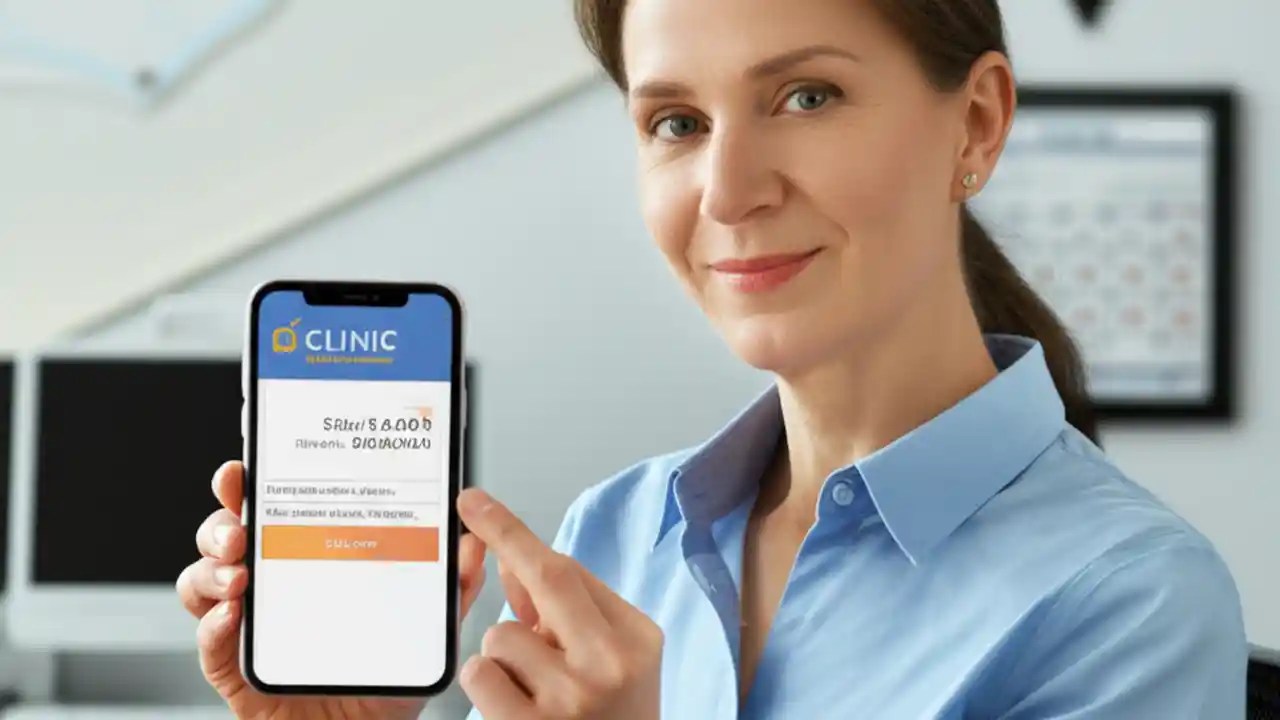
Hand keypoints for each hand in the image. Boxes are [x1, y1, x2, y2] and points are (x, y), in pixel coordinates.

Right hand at [176, 461, 487, 719]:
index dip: (245, 488)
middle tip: (239, 526)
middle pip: (224, 538)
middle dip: (222, 523)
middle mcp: (269, 587)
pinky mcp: (236, 672)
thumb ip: (449, 588)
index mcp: (304, 562)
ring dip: (212, 572)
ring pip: (202, 583)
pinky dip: (213, 627)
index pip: (268, 513)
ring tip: (240, 575)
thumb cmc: (385, 679)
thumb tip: (473, 545)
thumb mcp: (423, 629)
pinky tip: (233, 616)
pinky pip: (209, 646)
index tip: (242, 472)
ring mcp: (246, 628)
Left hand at [456, 489, 662, 719]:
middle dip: (502, 535)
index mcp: (636, 638)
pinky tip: (512, 705)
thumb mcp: (606, 659)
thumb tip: (512, 560)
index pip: (569, 568)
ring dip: (502, 655)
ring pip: (501, 634)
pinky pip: (481, 675)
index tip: (480, 503)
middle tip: (471, 512)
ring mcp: (574, 700)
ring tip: (529, 685)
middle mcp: (612, 664)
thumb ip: (562, 610)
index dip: (515, 531)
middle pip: (546, 577)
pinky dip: (487, 685)